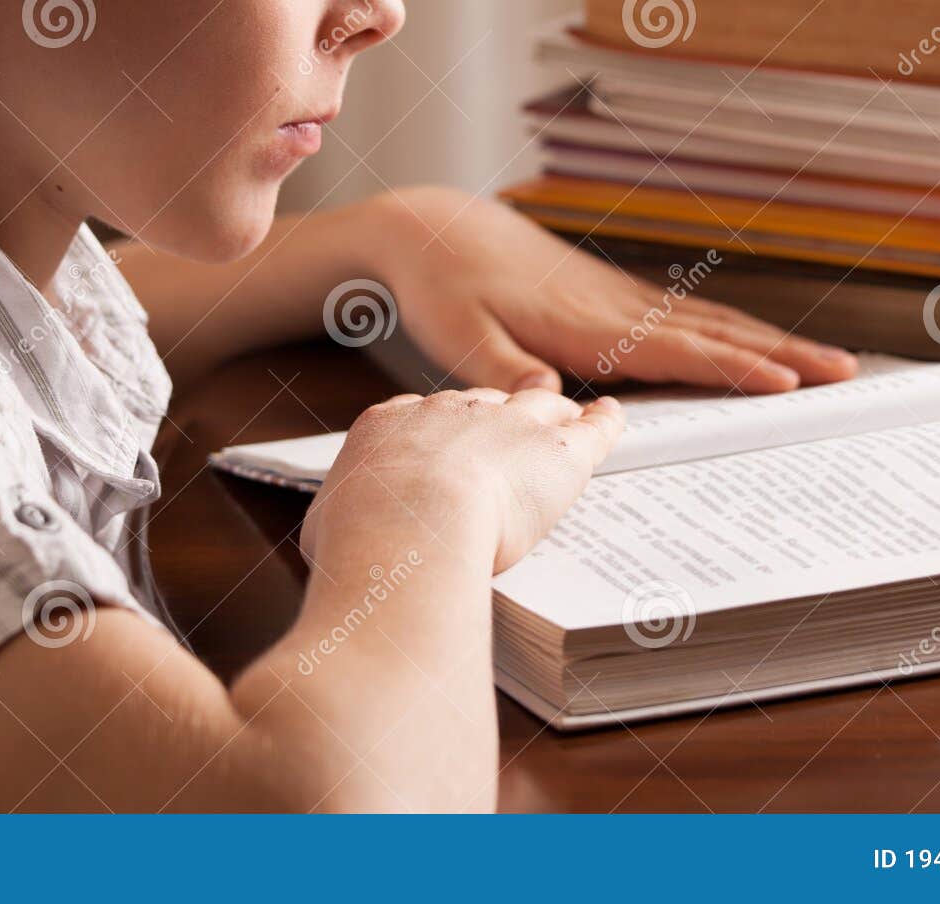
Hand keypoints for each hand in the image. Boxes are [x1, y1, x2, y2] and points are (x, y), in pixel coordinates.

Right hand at [303, 386, 623, 572]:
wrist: (410, 527)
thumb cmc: (360, 536)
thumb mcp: (327, 525)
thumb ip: (340, 517)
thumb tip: (335, 531)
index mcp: (391, 425)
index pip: (421, 415)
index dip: (439, 430)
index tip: (445, 443)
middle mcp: (451, 413)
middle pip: (485, 403)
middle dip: (498, 418)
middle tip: (508, 437)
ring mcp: (509, 425)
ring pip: (539, 405)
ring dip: (553, 411)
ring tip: (570, 414)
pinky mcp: (559, 453)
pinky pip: (590, 427)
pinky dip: (604, 421)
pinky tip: (612, 416)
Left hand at [364, 186, 855, 394]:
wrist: (435, 228)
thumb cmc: (446, 286)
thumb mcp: (459, 337)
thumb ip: (504, 374)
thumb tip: (553, 403)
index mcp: (584, 324)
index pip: (674, 350)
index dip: (733, 368)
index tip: (787, 384)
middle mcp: (615, 307)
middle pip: (715, 332)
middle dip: (783, 355)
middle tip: (845, 375)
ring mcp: (619, 297)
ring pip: (712, 320)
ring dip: (772, 341)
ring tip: (828, 361)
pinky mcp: (612, 294)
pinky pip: (689, 314)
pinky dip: (735, 329)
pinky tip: (758, 342)